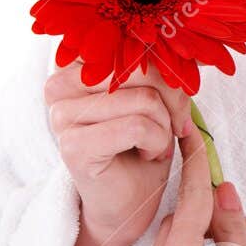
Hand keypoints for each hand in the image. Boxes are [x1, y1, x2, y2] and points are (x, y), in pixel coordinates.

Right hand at [44, 52, 245, 245]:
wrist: (127, 203)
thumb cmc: (142, 146)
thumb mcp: (157, 95)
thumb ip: (161, 65)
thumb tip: (185, 46)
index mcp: (77, 63)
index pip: (134, 42)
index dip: (168, 70)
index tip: (175, 99)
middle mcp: (60, 82)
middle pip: (140, 66)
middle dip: (173, 99)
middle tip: (171, 126)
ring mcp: (61, 115)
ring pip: (143, 98)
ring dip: (164, 126)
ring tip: (154, 143)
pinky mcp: (72, 145)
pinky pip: (137, 126)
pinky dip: (156, 142)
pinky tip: (146, 155)